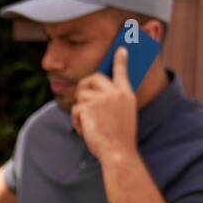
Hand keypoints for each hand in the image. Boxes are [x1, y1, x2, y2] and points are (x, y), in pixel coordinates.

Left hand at [70, 46, 138, 161]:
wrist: (118, 152)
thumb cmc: (120, 138)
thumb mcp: (124, 115)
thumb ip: (116, 100)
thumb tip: (100, 90)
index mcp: (126, 94)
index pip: (122, 72)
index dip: (120, 60)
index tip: (120, 49)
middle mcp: (114, 93)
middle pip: (93, 78)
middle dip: (84, 86)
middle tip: (82, 97)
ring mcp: (101, 99)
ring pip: (81, 95)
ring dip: (81, 110)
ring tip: (89, 124)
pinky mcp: (88, 107)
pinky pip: (76, 109)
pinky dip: (77, 121)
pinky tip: (86, 130)